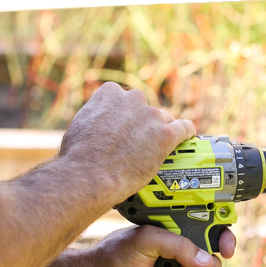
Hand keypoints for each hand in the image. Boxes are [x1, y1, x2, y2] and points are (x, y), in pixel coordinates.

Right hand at [59, 83, 194, 207]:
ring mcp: (151, 116)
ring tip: (157, 149)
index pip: (125, 98)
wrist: (89, 174)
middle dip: (143, 124)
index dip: (126, 115)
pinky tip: (187, 137)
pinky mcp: (166, 134)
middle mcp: (133, 99)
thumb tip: (97, 126)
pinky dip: (186, 132)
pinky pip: (184, 128)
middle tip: (138, 143)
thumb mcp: (79, 126)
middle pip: (145, 109)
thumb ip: (95, 119)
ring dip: (161, 132)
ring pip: (164, 120)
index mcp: (110, 93)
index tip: (125, 126)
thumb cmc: (78, 155)